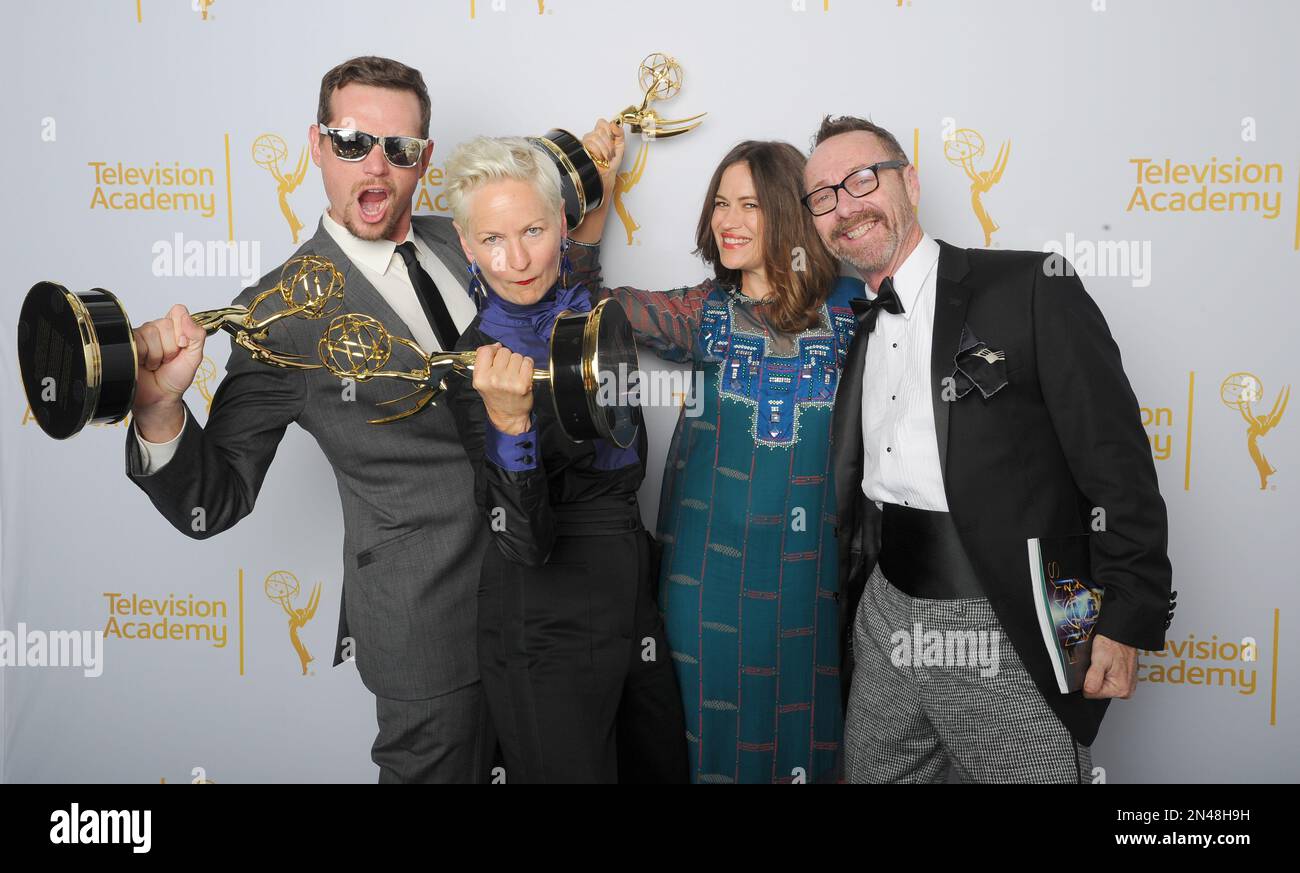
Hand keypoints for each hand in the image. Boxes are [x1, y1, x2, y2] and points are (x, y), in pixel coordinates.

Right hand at [131, 304, 205, 440]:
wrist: (159, 397)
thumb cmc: (175, 377)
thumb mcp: (194, 357)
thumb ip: (197, 335)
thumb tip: (186, 316)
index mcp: (174, 329)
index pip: (177, 312)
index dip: (181, 330)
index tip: (182, 346)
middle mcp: (156, 329)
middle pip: (165, 324)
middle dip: (170, 347)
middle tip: (168, 360)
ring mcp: (141, 336)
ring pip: (151, 333)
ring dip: (157, 355)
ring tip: (155, 364)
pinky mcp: (127, 343)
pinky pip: (138, 341)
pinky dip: (145, 357)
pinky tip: (144, 364)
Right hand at [473, 343, 533, 434]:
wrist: (508, 416)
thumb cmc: (496, 397)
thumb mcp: (481, 381)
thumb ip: (483, 362)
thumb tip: (496, 345)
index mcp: (480, 378)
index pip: (485, 351)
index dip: (492, 350)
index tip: (496, 356)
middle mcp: (494, 379)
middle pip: (503, 351)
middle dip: (506, 358)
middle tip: (506, 371)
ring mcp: (509, 381)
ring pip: (516, 356)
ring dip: (517, 362)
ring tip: (515, 374)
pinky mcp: (523, 383)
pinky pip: (528, 362)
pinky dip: (527, 366)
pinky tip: (523, 375)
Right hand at [582, 118, 624, 204]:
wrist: (606, 176)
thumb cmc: (611, 164)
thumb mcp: (620, 146)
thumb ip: (619, 133)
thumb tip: (614, 124)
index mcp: (601, 135)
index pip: (601, 123)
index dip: (608, 129)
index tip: (613, 139)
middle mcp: (592, 137)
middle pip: (600, 130)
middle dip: (608, 144)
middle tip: (610, 153)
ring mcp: (586, 143)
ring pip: (595, 136)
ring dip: (604, 149)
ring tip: (605, 157)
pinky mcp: (581, 149)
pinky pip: (590, 143)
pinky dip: (598, 152)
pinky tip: (599, 158)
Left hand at [1082, 634, 1137, 698]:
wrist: (1121, 635)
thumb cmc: (1113, 644)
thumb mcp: (1099, 659)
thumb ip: (1093, 678)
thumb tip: (1087, 691)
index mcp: (1121, 689)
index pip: (1091, 694)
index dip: (1088, 681)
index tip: (1093, 669)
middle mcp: (1126, 691)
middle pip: (1097, 691)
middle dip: (1094, 678)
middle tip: (1099, 664)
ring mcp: (1126, 686)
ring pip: (1101, 686)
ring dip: (1099, 675)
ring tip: (1103, 663)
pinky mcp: (1124, 681)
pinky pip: (1107, 681)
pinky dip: (1104, 673)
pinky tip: (1107, 664)